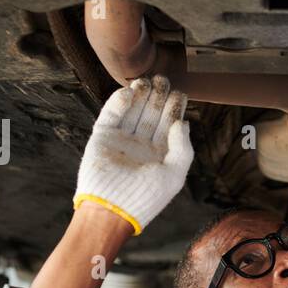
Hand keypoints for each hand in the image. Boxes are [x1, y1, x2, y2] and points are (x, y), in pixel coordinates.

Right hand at [73, 75, 191, 234]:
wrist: (113, 208)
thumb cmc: (147, 196)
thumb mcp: (175, 174)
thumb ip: (183, 148)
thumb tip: (184, 122)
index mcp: (161, 154)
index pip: (169, 125)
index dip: (174, 108)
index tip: (179, 94)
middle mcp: (142, 145)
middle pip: (151, 114)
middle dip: (158, 97)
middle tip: (163, 80)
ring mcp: (122, 140)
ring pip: (133, 111)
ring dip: (139, 95)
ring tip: (146, 81)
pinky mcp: (103, 137)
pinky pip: (111, 114)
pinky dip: (119, 102)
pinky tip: (129, 93)